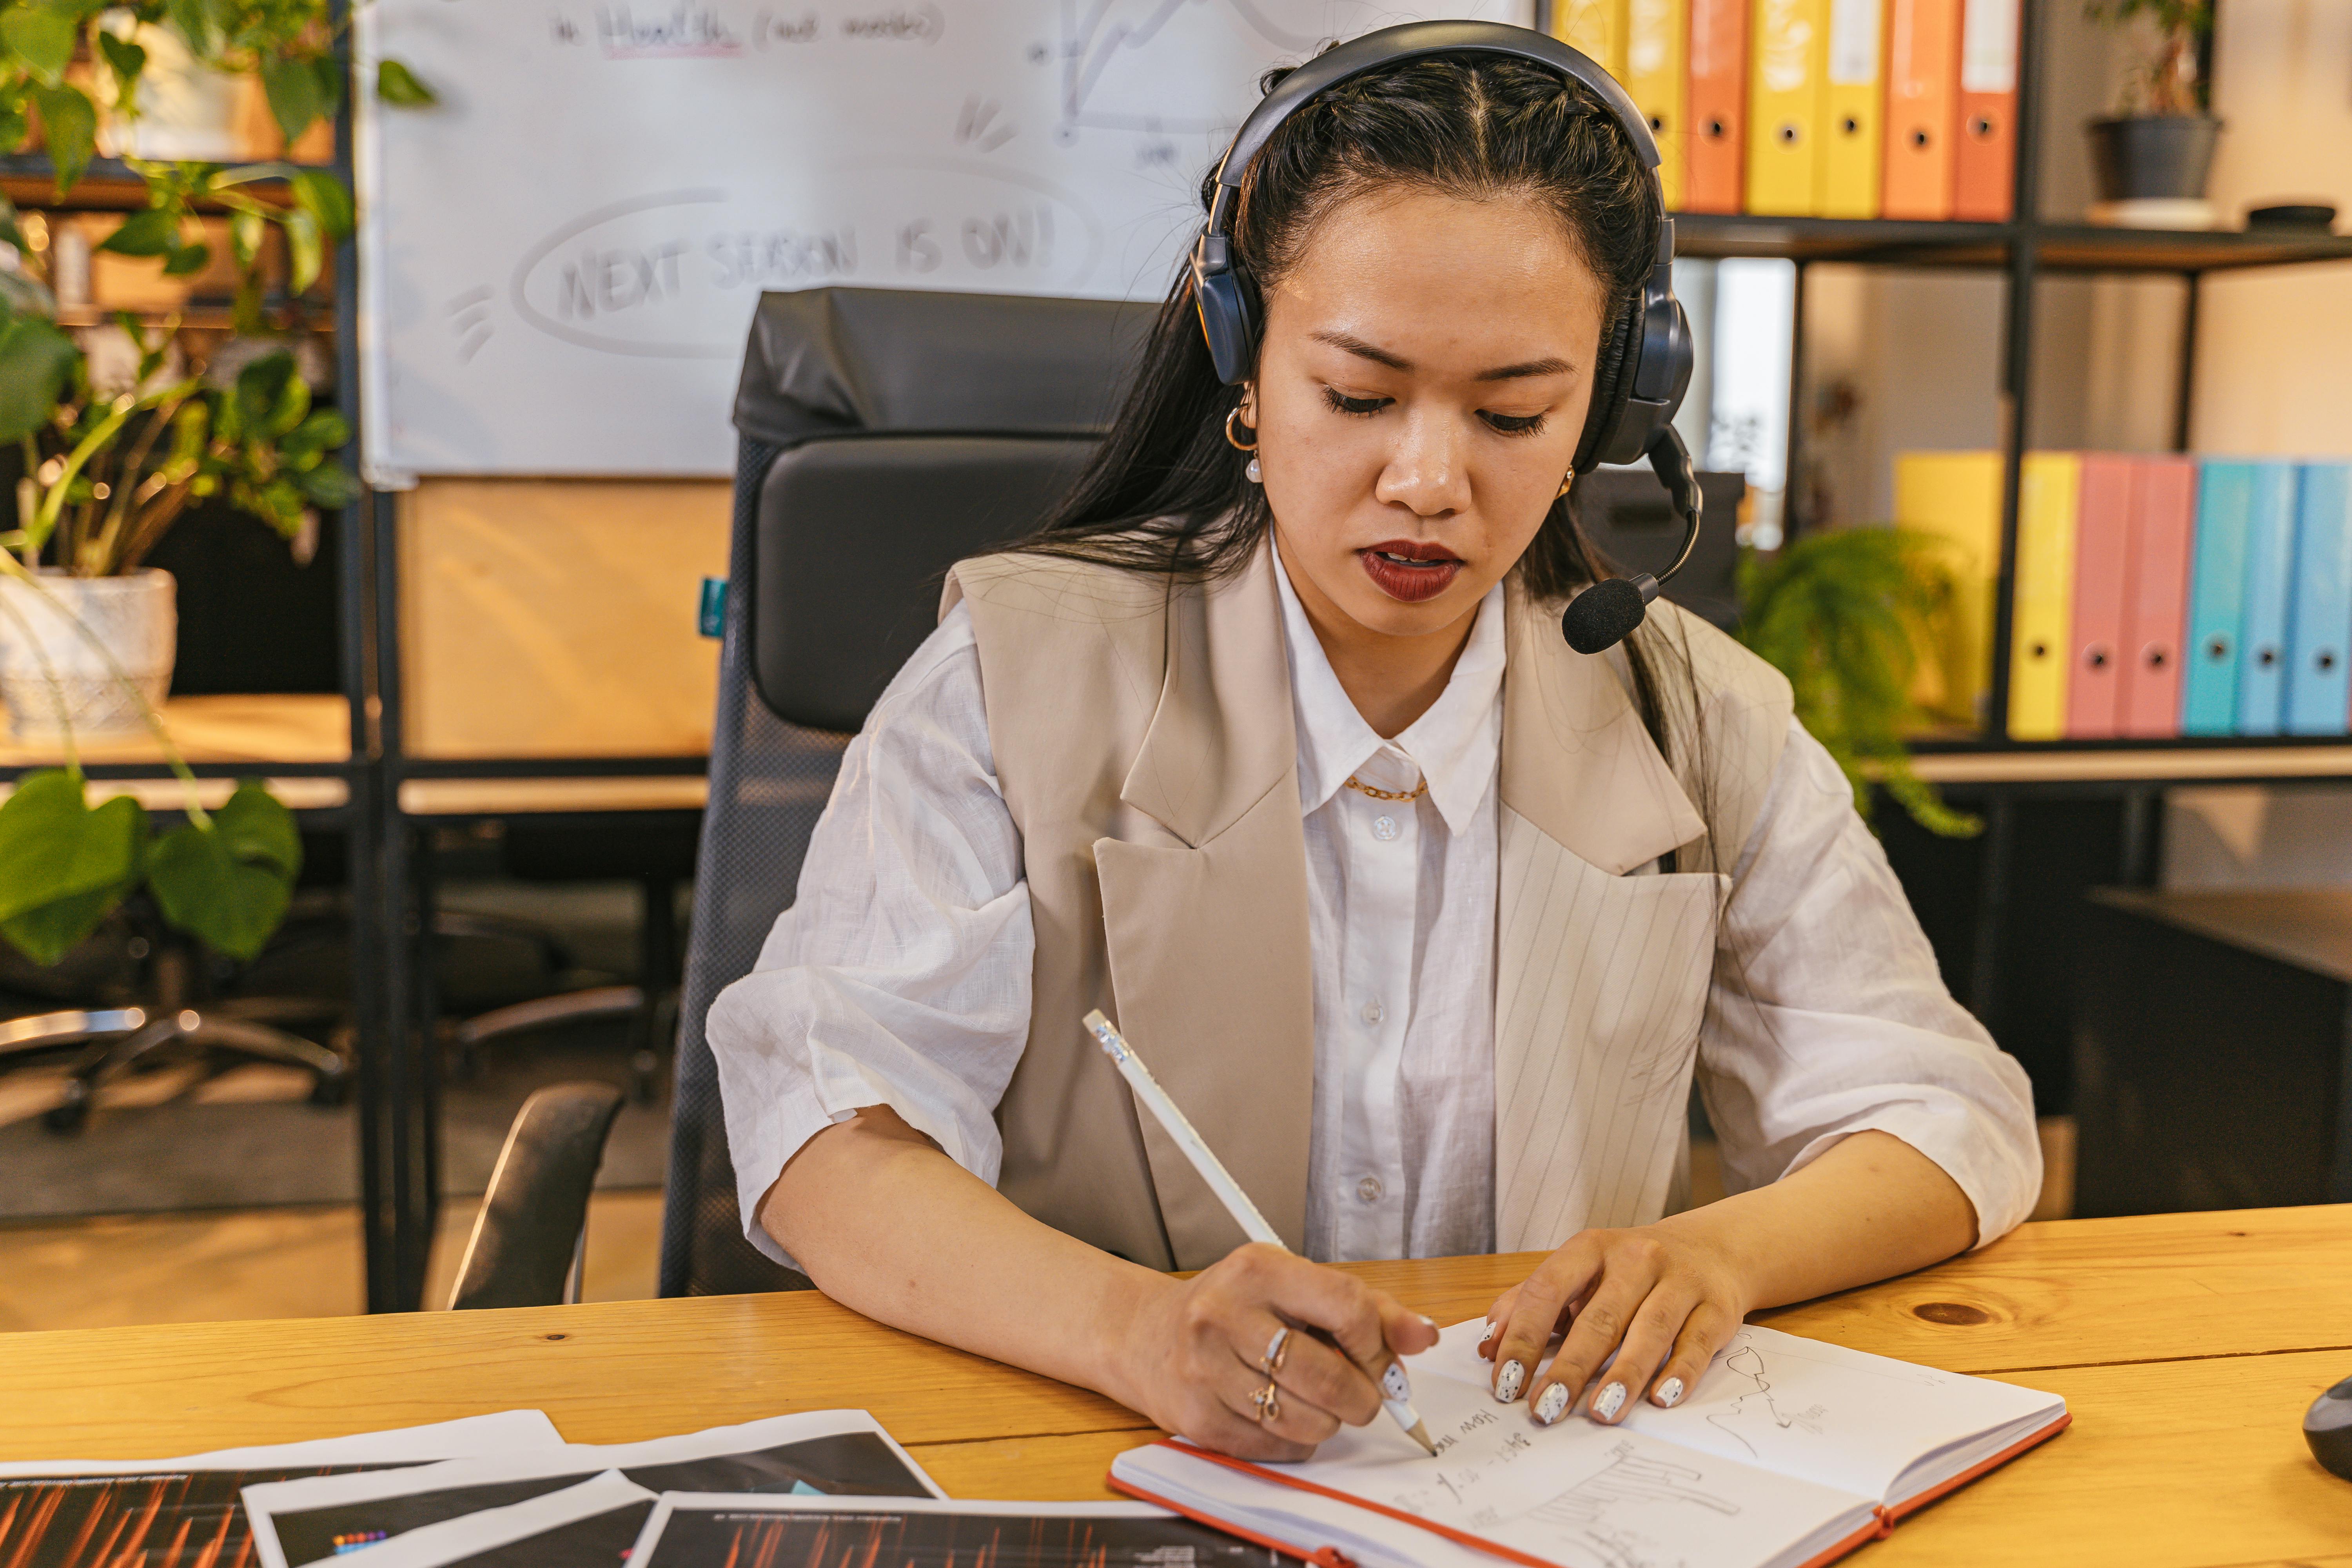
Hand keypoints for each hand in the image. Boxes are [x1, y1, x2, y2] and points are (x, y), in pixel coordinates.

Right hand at [1113, 1243, 1439, 1459]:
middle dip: (1362, 1396)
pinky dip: (1296, 1441)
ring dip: (1329, 1422)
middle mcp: (1225, 1314)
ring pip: (1308, 1421)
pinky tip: (1282, 1415)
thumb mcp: (1294, 1287)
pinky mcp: (1199, 1418)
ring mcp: (1207, 1368)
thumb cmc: (1234, 1307)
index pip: (1347, 1307)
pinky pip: (1278, 1447)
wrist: (1147, 1336)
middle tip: (1361, 1394)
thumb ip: (1367, 1308)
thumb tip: (1422, 1335)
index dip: (1377, 1344)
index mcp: (1258, 1269)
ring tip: (1316, 1401)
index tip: (1378, 1358)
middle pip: (1330, 1376)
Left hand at [1478, 1222, 1752, 1427]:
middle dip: (1569, 1368)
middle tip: (1546, 1408)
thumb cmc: (1631, 1272)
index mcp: (1590, 1248)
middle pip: (1598, 1318)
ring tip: (1600, 1413)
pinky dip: (1678, 1372)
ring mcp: (1680, 1281)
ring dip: (1623, 1375)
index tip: (1505, 1382)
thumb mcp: (1578, 1275)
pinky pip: (1695, 1343)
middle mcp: (1636, 1258)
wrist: (1714, 1248)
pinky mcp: (1716, 1308)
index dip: (1522, 1338)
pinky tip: (1660, 1399)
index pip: (1546, 1290)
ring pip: (1648, 1331)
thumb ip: (1529, 1303)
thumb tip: (1487, 1346)